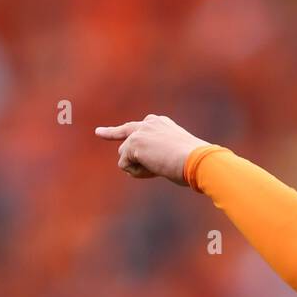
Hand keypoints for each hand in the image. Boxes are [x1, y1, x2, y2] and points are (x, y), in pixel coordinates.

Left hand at [94, 114, 210, 185]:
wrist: (197, 160)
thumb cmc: (194, 163)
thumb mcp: (177, 156)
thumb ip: (159, 157)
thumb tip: (144, 169)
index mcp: (161, 124)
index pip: (136, 127)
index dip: (118, 132)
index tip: (100, 131)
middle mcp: (149, 123)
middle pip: (124, 137)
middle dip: (110, 134)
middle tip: (98, 131)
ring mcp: (140, 133)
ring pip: (125, 156)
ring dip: (138, 168)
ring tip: (160, 168)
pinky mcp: (133, 144)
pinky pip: (125, 166)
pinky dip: (138, 173)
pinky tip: (154, 170)